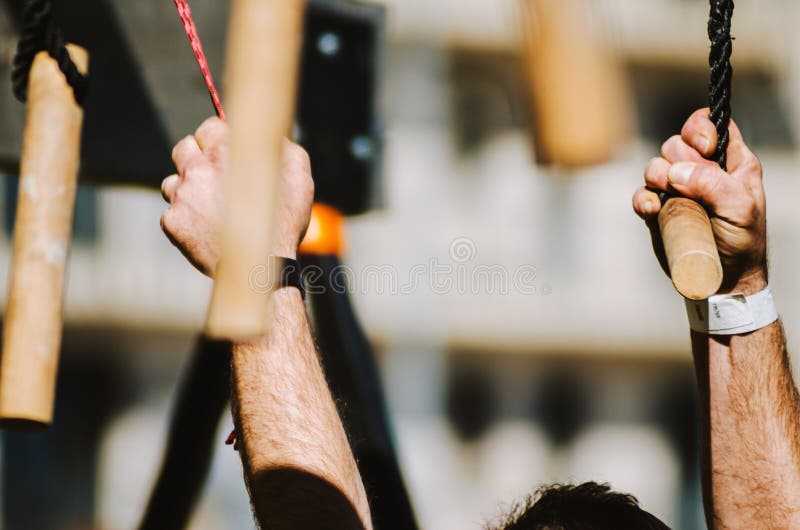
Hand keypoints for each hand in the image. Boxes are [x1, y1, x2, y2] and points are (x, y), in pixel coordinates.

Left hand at [161, 116, 313, 276]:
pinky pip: (172, 213)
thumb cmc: (283, 219)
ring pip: (173, 182)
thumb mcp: (297, 173)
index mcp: (223, 150)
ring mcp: (180, 197)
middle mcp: (196, 169)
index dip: (219, 138)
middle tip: (214, 175)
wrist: (261, 265)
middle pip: (183, 148)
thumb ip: (280, 146)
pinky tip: (206, 229)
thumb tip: (271, 137)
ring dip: (188, 190)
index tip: (227, 151)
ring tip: (210, 206)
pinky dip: (186, 219)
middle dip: (197, 158)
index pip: (209, 127)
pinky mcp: (172, 223)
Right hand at [632, 108, 766, 294]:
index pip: (712, 125)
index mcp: (731, 164)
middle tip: (686, 184)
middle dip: (677, 159)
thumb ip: (713, 184)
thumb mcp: (741, 210)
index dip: (701, 130)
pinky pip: (641, 194)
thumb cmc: (742, 243)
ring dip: (657, 176)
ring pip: (655, 165)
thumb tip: (676, 171)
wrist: (721, 280)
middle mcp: (703, 172)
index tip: (703, 148)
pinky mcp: (659, 210)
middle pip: (677, 143)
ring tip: (669, 197)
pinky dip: (643, 200)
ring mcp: (678, 191)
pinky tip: (654, 211)